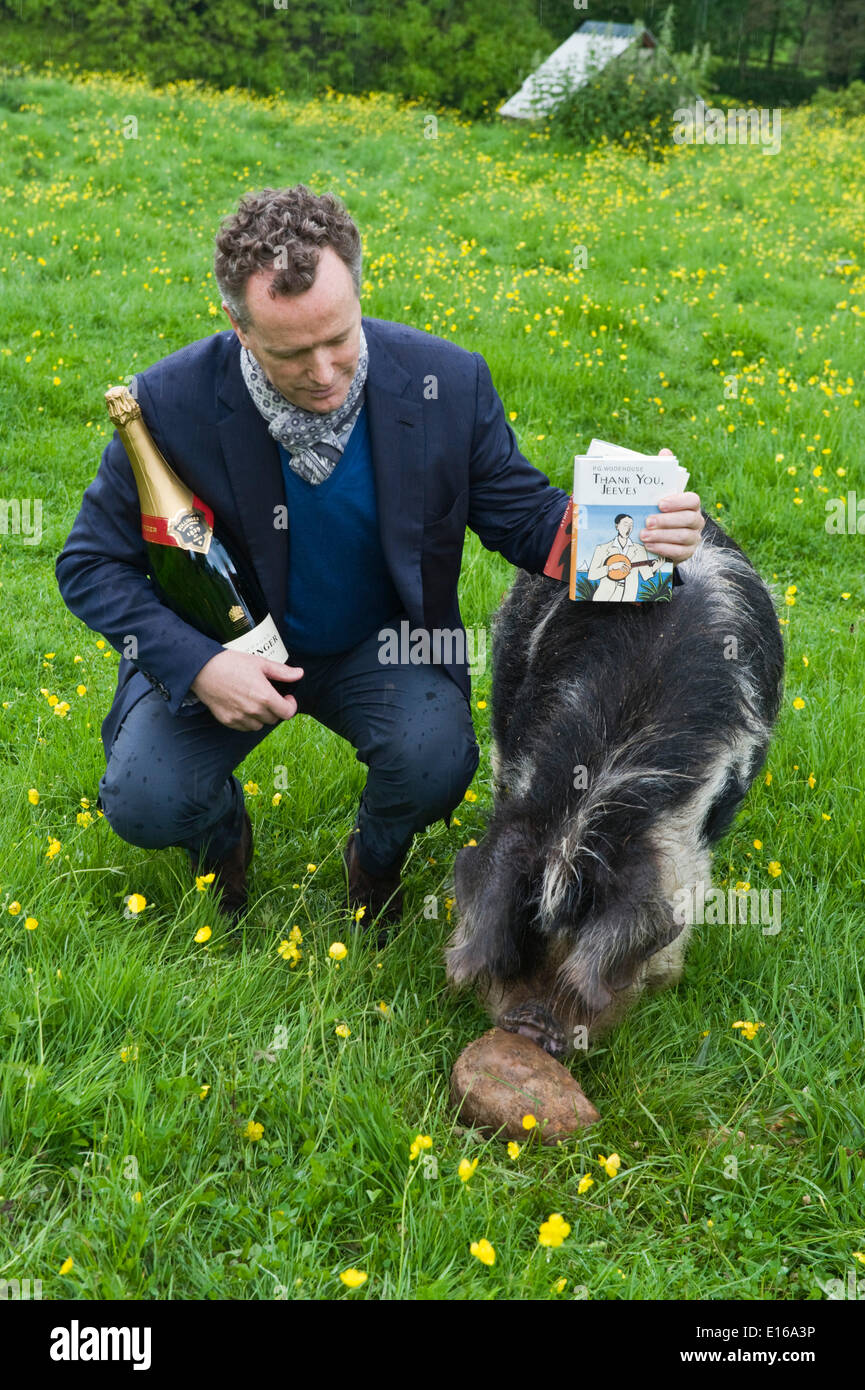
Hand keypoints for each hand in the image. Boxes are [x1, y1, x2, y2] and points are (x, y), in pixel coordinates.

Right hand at [190, 651, 304, 730]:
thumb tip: (300, 674)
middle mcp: (254, 710)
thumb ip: (282, 672)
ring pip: (259, 725)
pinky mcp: (228, 721)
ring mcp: (240, 717)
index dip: (291, 705)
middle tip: (269, 696)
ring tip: (255, 702)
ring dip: (261, 717)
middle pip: (274, 719)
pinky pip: (244, 727)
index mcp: (264, 696)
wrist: (203, 669)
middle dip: (275, 709)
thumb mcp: (260, 663)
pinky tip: (243, 706)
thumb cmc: (231, 663)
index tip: (287, 698)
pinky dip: (247, 720)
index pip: (287, 713)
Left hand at [640, 448, 704, 561]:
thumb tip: (665, 452)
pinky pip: (679, 552)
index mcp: (691, 504)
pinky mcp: (688, 553)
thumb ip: (663, 476)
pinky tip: (649, 546)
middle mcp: (697, 520)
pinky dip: (663, 548)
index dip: (678, 502)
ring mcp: (694, 538)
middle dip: (667, 521)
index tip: (660, 503)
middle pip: (688, 519)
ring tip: (644, 535)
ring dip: (662, 536)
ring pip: (683, 537)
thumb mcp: (659, 495)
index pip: (692, 500)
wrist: (661, 539)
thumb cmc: (660, 512)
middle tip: (648, 521)